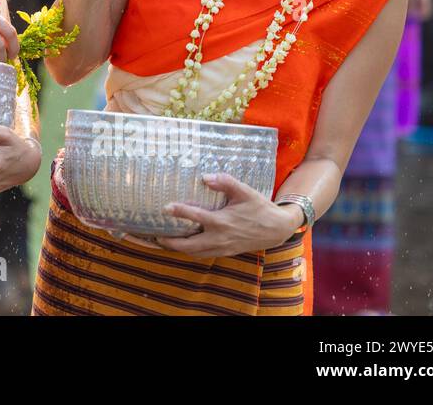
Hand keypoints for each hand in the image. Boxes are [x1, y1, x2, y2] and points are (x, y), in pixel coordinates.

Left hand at [146, 173, 302, 257]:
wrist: (277, 229)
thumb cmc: (260, 208)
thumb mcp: (245, 191)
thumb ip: (226, 182)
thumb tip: (205, 177)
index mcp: (222, 221)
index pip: (196, 217)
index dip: (179, 212)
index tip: (165, 207)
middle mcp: (219, 238)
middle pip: (189, 245)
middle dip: (170, 242)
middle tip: (156, 235)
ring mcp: (222, 248)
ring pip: (195, 253)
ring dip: (178, 249)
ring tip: (164, 242)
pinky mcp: (225, 253)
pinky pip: (203, 255)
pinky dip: (191, 252)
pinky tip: (184, 245)